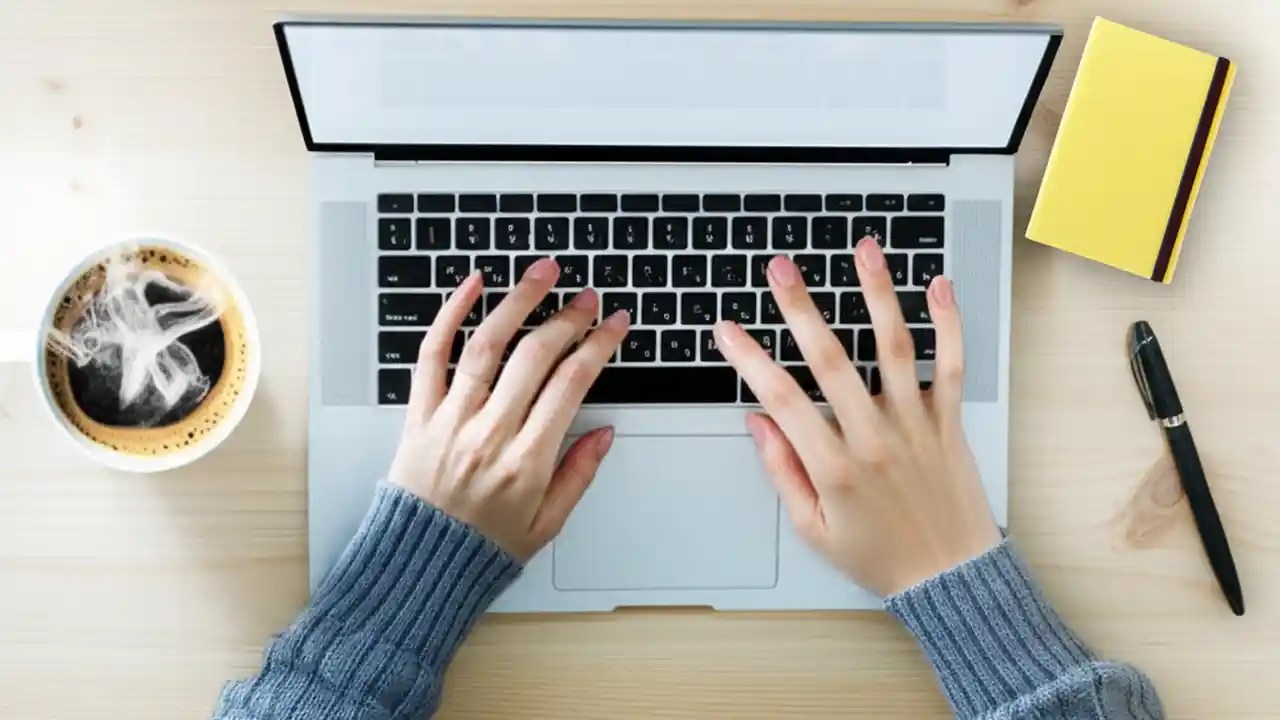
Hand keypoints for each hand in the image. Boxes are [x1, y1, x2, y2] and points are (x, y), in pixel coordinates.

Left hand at [388, 258, 629, 560]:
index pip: (571, 385)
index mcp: (526, 462)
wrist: (416, 566)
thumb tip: (604, 432)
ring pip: (486, 346)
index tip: (614, 324)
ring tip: (541, 273)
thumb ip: (578, 475)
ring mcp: (450, 420)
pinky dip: (450, 315)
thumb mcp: (546, 525)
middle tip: (586, 297)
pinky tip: (472, 285)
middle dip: (567, 319)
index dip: (598, 346)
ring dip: (518, 302)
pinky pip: (432, 356)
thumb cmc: (481, 549)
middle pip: (535, 358)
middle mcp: (488, 434)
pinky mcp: (418, 415)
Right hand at [715, 238, 1000, 596]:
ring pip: (893, 348)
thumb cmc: (879, 556)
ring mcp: (914, 426)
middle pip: (830, 359)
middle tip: (780, 268)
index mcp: (834, 467)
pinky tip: (938, 286)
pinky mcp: (948, 422)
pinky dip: (949, 324)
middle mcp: (873, 438)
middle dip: (800, 307)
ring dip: (877, 293)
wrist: (951, 578)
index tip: (727, 329)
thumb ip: (782, 471)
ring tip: (863, 251)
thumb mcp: (813, 528)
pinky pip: (950, 366)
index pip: (780, 398)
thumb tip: (757, 422)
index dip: (749, 359)